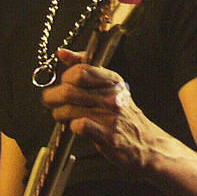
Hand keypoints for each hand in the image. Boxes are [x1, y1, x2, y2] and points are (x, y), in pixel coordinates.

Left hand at [41, 48, 158, 170]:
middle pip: (69, 91)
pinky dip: (72, 127)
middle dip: (53, 98)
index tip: (64, 83)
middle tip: (51, 102)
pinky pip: (81, 126)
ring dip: (58, 114)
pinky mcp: (108, 136)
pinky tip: (74, 127)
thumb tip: (62, 53)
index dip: (65, 77)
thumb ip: (85, 67)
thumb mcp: (109, 85)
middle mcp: (112, 95)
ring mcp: (111, 116)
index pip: (80, 71)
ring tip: (60, 115)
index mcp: (112, 80)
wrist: (145, 142)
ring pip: (69, 110)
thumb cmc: (123, 112)